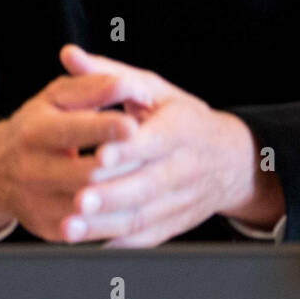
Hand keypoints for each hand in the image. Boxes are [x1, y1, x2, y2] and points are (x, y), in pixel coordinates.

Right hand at [0, 56, 152, 240]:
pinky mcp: (50, 229)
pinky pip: (90, 230)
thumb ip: (95, 86)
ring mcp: (39, 204)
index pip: (73, 130)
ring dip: (123, 193)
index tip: (133, 125)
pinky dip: (115, 216)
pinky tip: (134, 202)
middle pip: (85, 173)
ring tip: (148, 177)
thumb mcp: (58, 97)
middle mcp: (32, 169)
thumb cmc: (37, 125)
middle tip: (152, 155)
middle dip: (121, 165)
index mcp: (35, 131)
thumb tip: (130, 86)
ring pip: (91, 207)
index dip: (105, 129)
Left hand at [56, 45, 283, 246]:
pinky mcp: (174, 224)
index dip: (127, 150)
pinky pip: (145, 237)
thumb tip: (70, 55)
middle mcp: (182, 166)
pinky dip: (118, 242)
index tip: (98, 156)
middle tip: (78, 199)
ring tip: (70, 226)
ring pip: (142, 216)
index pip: (153, 141)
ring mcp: (179, 199)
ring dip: (105, 224)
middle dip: (110, 195)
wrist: (229, 159)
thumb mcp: (152, 88)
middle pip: (146, 185)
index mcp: (179, 128)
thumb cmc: (180, 117)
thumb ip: (108, 74)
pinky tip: (89, 242)